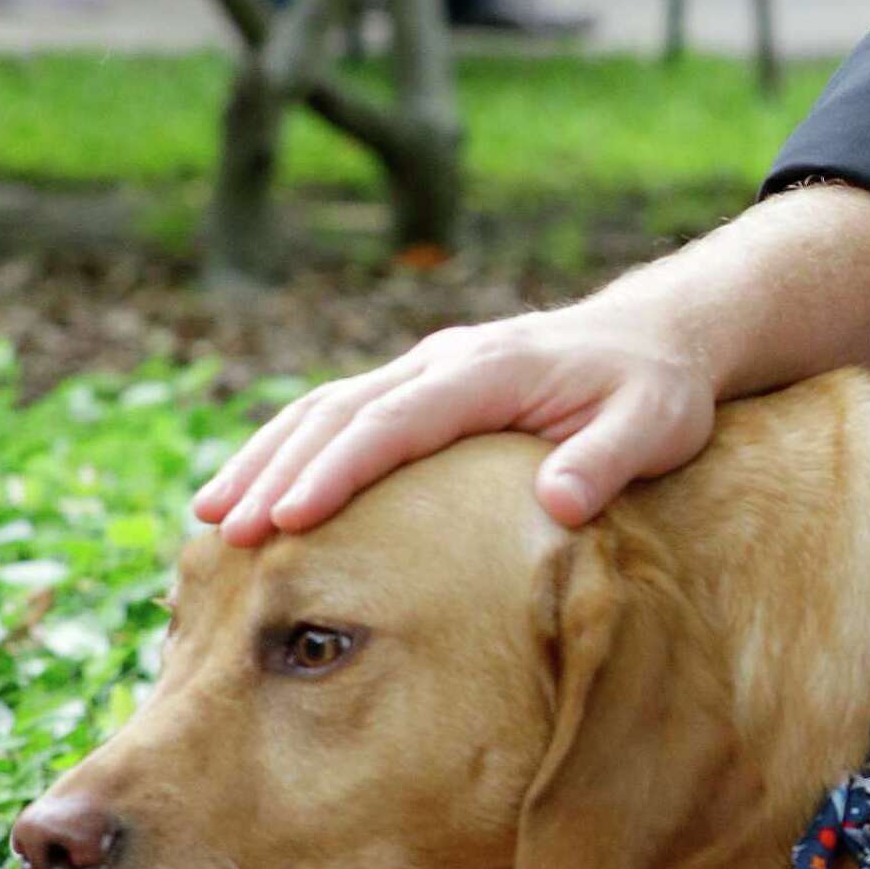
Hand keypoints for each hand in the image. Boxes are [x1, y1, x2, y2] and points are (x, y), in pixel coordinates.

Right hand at [192, 306, 716, 547]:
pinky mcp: (428, 384)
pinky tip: (259, 491)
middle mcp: (448, 360)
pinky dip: (294, 446)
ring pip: (330, 406)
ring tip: (209, 515)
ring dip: (268, 455)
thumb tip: (558, 504)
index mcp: (492, 370)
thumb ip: (609, 460)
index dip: (339, 469)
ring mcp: (432, 368)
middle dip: (276, 468)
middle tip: (220, 531)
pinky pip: (347, 412)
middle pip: (343, 411)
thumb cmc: (657, 389)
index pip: (399, 421)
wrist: (660, 337)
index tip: (288, 517)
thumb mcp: (655, 424)